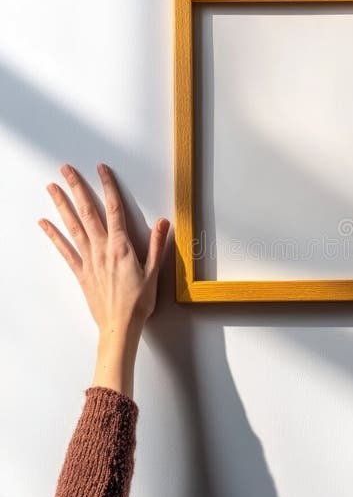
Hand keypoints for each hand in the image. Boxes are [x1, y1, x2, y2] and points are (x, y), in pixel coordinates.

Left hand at [39, 163, 169, 396]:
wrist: (120, 326)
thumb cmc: (139, 303)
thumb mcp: (155, 272)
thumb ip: (158, 245)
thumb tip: (164, 223)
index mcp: (121, 247)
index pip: (114, 209)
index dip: (108, 187)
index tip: (102, 169)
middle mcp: (102, 249)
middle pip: (87, 212)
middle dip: (76, 188)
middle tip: (66, 169)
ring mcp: (89, 260)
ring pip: (73, 226)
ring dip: (61, 205)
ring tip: (51, 188)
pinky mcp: (81, 272)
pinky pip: (65, 250)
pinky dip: (54, 235)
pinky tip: (44, 223)